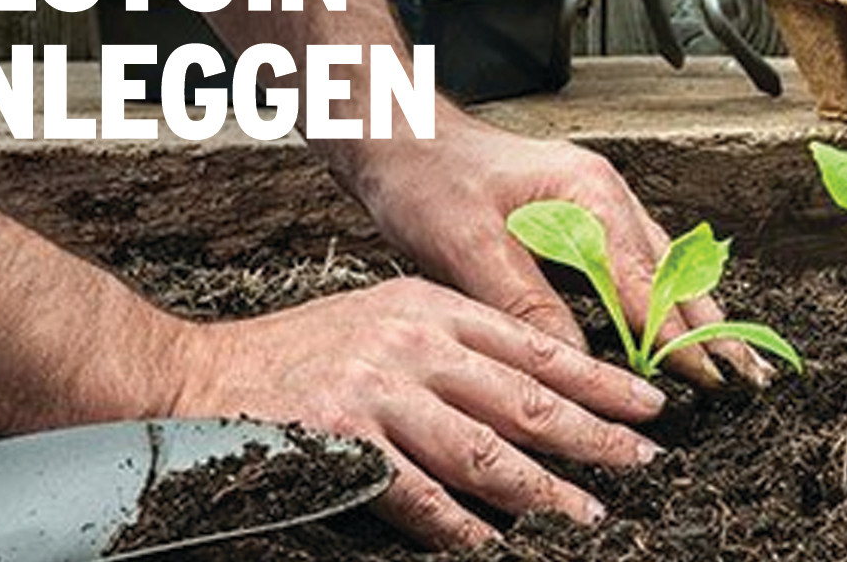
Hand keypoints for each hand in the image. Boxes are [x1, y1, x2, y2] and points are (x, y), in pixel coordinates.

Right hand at [165, 278, 668, 547]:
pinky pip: (418, 496)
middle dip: (595, 435)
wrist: (197, 375)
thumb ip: (454, 346)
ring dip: (544, 489)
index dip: (599, 379)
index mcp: (430, 308)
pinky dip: (461, 525)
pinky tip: (494, 543)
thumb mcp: (384, 318)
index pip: (535, 346)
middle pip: (526, 398)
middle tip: (644, 462)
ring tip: (589, 515)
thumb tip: (534, 389)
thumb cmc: (299, 354)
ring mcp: (378, 393)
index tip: (649, 404)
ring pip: (485, 450)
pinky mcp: (343, 443)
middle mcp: (412, 344)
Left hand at [351, 116, 776, 387]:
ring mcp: (600, 206)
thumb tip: (575, 363)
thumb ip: (526, 305)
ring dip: (697, 316)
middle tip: (752, 378)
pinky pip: (640, 266)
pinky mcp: (584, 219)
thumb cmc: (427, 181)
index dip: (680, 338)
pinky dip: (665, 302)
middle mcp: (607, 197)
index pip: (648, 283)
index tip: (712, 379)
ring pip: (666, 268)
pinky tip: (676, 331)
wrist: (400, 139)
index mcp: (589, 195)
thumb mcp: (467, 248)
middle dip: (714, 327)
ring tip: (732, 362)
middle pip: (676, 272)